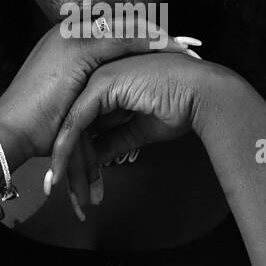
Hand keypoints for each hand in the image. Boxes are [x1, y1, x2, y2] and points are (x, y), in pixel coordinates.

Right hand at [0, 14, 195, 165]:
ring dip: (160, 37)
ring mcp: (72, 36)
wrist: (10, 132)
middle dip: (160, 34)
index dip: (147, 37)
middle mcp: (70, 30)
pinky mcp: (77, 48)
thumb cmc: (39, 126)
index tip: (176, 48)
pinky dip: (147, 44)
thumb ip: (101, 95)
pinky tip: (169, 51)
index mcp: (69, 40)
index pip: (117, 30)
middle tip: (190, 45)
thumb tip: (130, 102)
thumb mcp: (77, 103)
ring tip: (187, 48)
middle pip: (126, 23)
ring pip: (128, 27)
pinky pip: (121, 39)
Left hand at [46, 50, 231, 216]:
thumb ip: (116, 140)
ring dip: (67, 158)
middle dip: (70, 158)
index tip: (71, 177)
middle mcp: (99, 76)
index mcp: (109, 82)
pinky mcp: (101, 85)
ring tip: (62, 187)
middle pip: (74, 121)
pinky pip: (77, 121)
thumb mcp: (139, 130)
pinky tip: (62, 171)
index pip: (85, 119)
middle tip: (67, 189)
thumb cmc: (180, 106)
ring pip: (71, 122)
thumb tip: (99, 158)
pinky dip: (67, 148)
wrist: (202, 94)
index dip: (78, 149)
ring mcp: (98, 77)